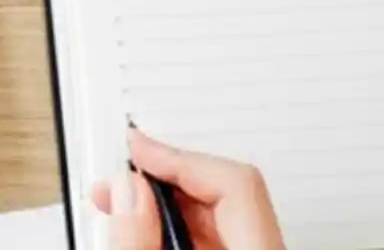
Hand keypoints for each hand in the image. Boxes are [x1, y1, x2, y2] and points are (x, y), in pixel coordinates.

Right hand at [92, 128, 284, 249]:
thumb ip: (138, 236)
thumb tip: (127, 189)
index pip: (236, 182)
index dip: (179, 156)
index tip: (137, 146)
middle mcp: (267, 248)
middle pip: (225, 191)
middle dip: (164, 175)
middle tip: (120, 175)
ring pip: (219, 210)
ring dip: (165, 199)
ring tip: (119, 201)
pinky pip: (218, 230)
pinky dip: (177, 221)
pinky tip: (144, 224)